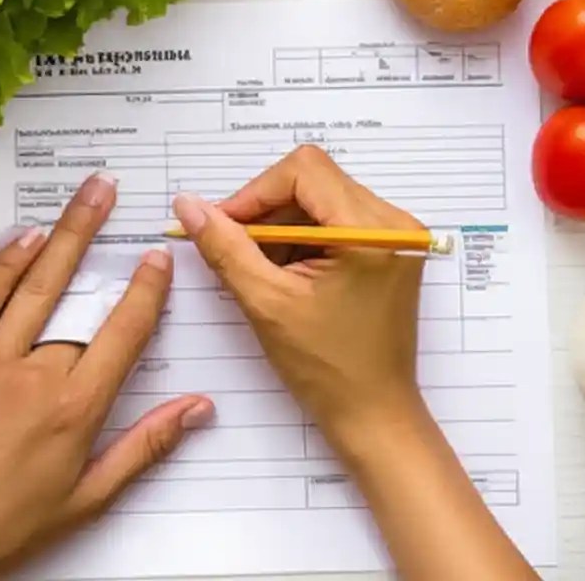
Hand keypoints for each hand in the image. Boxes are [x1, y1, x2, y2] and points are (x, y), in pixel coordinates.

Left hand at [0, 172, 213, 580]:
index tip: (156, 259)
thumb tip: (194, 411)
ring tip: (80, 196)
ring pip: (34, 284)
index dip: (144, 290)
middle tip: (111, 190)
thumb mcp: (89, 496)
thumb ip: (145, 446)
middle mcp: (36, 376)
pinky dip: (2, 264)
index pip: (123, 333)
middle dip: (99, 237)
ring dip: (60, 233)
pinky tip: (22, 239)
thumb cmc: (2, 525)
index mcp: (76, 409)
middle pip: (78, 296)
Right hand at [171, 145, 425, 447]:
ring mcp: (395, 236)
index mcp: (372, 230)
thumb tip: (188, 206)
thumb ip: (225, 247)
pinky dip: (302, 241)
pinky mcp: (388, 251)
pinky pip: (336, 222)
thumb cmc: (329, 369)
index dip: (255, 192)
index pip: (305, 171)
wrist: (373, 414)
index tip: (224, 224)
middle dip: (266, 212)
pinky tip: (286, 276)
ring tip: (263, 271)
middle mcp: (394, 222)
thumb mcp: (266, 302)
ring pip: (321, 200)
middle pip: (313, 181)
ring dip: (282, 228)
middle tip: (234, 248)